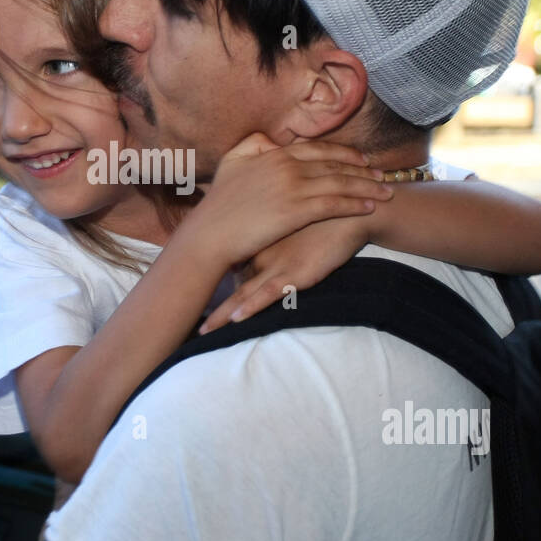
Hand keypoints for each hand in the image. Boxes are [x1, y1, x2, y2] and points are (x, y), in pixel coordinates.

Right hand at [178, 132, 391, 269]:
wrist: (211, 233)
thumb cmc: (218, 205)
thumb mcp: (231, 163)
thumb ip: (252, 145)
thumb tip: (272, 141)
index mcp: (274, 154)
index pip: (317, 149)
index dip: (342, 153)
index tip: (361, 158)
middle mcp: (288, 166)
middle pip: (335, 164)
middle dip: (362, 169)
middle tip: (382, 173)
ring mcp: (294, 187)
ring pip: (340, 183)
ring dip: (367, 186)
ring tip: (386, 191)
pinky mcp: (297, 211)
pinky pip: (335, 204)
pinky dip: (356, 204)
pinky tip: (370, 207)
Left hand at [198, 213, 376, 333]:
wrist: (355, 210)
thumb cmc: (325, 212)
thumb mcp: (294, 216)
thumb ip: (276, 224)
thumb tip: (262, 236)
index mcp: (258, 234)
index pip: (227, 256)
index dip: (207, 269)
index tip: (185, 282)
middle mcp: (261, 249)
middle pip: (227, 277)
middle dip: (207, 297)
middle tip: (185, 312)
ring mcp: (276, 263)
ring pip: (243, 292)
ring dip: (224, 313)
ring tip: (204, 330)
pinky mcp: (294, 274)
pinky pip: (268, 294)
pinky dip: (252, 306)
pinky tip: (237, 319)